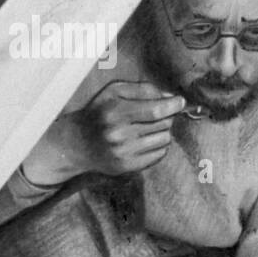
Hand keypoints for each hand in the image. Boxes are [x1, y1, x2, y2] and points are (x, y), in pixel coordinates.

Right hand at [21, 81, 186, 184]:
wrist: (77, 143)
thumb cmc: (98, 112)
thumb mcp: (114, 91)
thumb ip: (142, 89)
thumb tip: (170, 97)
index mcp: (115, 111)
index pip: (155, 111)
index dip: (172, 106)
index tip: (180, 102)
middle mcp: (119, 134)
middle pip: (163, 124)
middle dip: (166, 116)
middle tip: (157, 114)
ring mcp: (123, 152)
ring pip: (164, 140)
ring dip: (162, 132)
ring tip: (147, 128)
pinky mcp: (127, 167)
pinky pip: (159, 155)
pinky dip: (158, 146)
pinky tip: (144, 141)